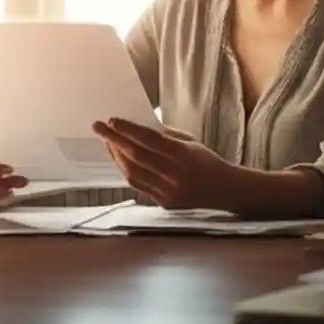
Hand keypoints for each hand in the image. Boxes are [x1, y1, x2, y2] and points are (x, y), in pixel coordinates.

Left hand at [92, 118, 240, 210]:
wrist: (225, 190)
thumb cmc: (206, 160)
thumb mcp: (189, 141)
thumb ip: (164, 135)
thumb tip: (135, 126)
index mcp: (183, 155)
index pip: (149, 140)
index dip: (128, 130)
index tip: (111, 121)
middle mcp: (175, 175)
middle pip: (136, 156)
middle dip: (114, 140)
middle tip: (98, 128)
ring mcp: (168, 191)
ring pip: (133, 173)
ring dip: (116, 156)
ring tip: (108, 142)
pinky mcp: (164, 203)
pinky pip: (138, 185)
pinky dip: (126, 170)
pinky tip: (120, 159)